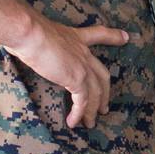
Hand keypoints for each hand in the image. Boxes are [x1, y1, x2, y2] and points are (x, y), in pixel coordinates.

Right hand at [2, 13, 129, 129]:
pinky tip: (73, 123)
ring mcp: (82, 66)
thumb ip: (42, 42)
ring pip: (95, 92)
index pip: (100, 34)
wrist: (30, 33)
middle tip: (104, 107)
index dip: (114, 36)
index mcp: (76, 37)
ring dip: (92, 110)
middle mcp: (83, 51)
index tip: (125, 37)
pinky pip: (82, 101)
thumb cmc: (28, 30)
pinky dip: (79, 114)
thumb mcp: (40, 32)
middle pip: (102, 75)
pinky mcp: (76, 79)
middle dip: (105, 92)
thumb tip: (28, 46)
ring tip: (90, 123)